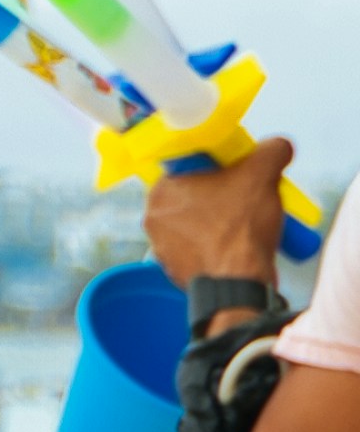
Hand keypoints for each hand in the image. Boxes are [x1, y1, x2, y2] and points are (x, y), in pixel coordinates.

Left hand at [147, 143, 292, 291]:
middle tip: (248, 201)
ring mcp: (162, 249)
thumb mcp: (262, 175)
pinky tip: (237, 248)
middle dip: (222, 197)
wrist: (238, 285)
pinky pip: (199, 250)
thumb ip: (271, 151)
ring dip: (219, 224)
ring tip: (246, 227)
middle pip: (195, 196)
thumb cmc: (241, 228)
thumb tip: (278, 146)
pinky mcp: (175, 272)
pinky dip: (217, 248)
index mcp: (162, 190)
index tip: (239, 176)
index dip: (219, 169)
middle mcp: (153, 219)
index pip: (190, 168)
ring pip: (197, 225)